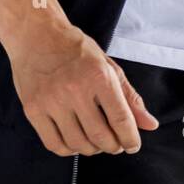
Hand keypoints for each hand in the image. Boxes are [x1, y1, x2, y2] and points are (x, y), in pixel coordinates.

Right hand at [0, 0, 158, 156]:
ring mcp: (51, 100)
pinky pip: (54, 144)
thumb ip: (130, 97)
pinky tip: (74, 139)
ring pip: (78, 144)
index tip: (132, 144)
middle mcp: (74, 89)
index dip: (131, 139)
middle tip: (114, 142)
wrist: (35, 34)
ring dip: (91, 149)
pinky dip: (68, 149)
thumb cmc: (74, 49)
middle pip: (101, 137)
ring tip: (94, 140)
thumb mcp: (107, 66)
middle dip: (113, 146)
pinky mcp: (33, 109)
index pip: (121, 120)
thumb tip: (150, 125)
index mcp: (98, 76)